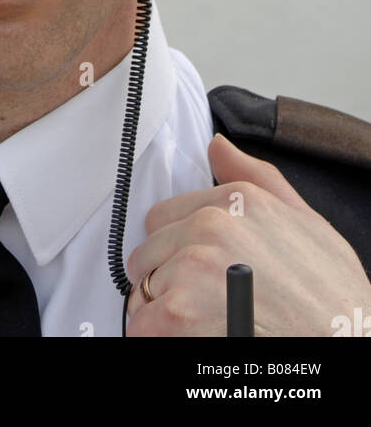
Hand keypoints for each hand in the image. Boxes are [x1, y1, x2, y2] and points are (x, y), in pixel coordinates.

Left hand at [125, 132, 370, 336]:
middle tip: (206, 301)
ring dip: (164, 309)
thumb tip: (217, 145)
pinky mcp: (179, 313)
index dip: (178, 247)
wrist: (348, 345)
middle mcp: (210, 225)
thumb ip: (255, 176)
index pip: (164, 215)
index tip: (199, 268)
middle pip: (149, 251)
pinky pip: (142, 324)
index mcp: (237, 200)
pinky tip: (193, 339)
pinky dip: (158, 336)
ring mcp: (192, 267)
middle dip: (167, 276)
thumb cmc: (333, 295)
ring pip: (144, 288)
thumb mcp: (305, 222)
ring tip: (206, 322)